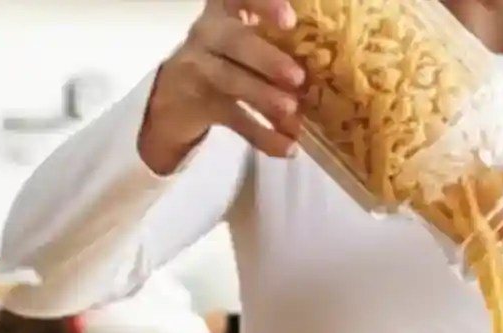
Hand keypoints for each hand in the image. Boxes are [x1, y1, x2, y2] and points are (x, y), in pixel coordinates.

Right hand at [138, 0, 304, 174]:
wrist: (174, 99)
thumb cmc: (225, 60)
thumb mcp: (242, 41)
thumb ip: (273, 42)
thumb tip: (328, 66)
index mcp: (224, 11)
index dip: (265, 5)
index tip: (290, 21)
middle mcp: (208, 34)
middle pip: (236, 42)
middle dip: (268, 60)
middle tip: (298, 79)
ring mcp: (199, 70)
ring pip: (231, 81)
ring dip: (263, 98)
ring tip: (291, 114)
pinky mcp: (200, 106)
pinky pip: (234, 120)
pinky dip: (261, 137)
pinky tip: (287, 148)